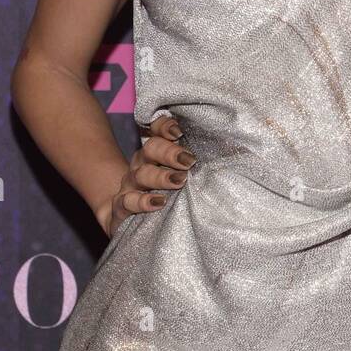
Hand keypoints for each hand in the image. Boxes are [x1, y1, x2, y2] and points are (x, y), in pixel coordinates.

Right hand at [99, 113, 196, 237]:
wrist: (127, 223)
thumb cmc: (167, 196)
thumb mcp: (180, 177)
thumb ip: (194, 164)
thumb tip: (229, 153)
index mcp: (155, 153)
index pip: (156, 130)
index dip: (164, 126)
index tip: (179, 132)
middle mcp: (141, 165)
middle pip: (150, 149)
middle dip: (169, 152)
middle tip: (189, 161)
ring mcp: (130, 186)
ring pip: (141, 174)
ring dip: (161, 176)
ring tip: (179, 181)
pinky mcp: (121, 208)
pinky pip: (128, 201)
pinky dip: (143, 201)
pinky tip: (158, 203)